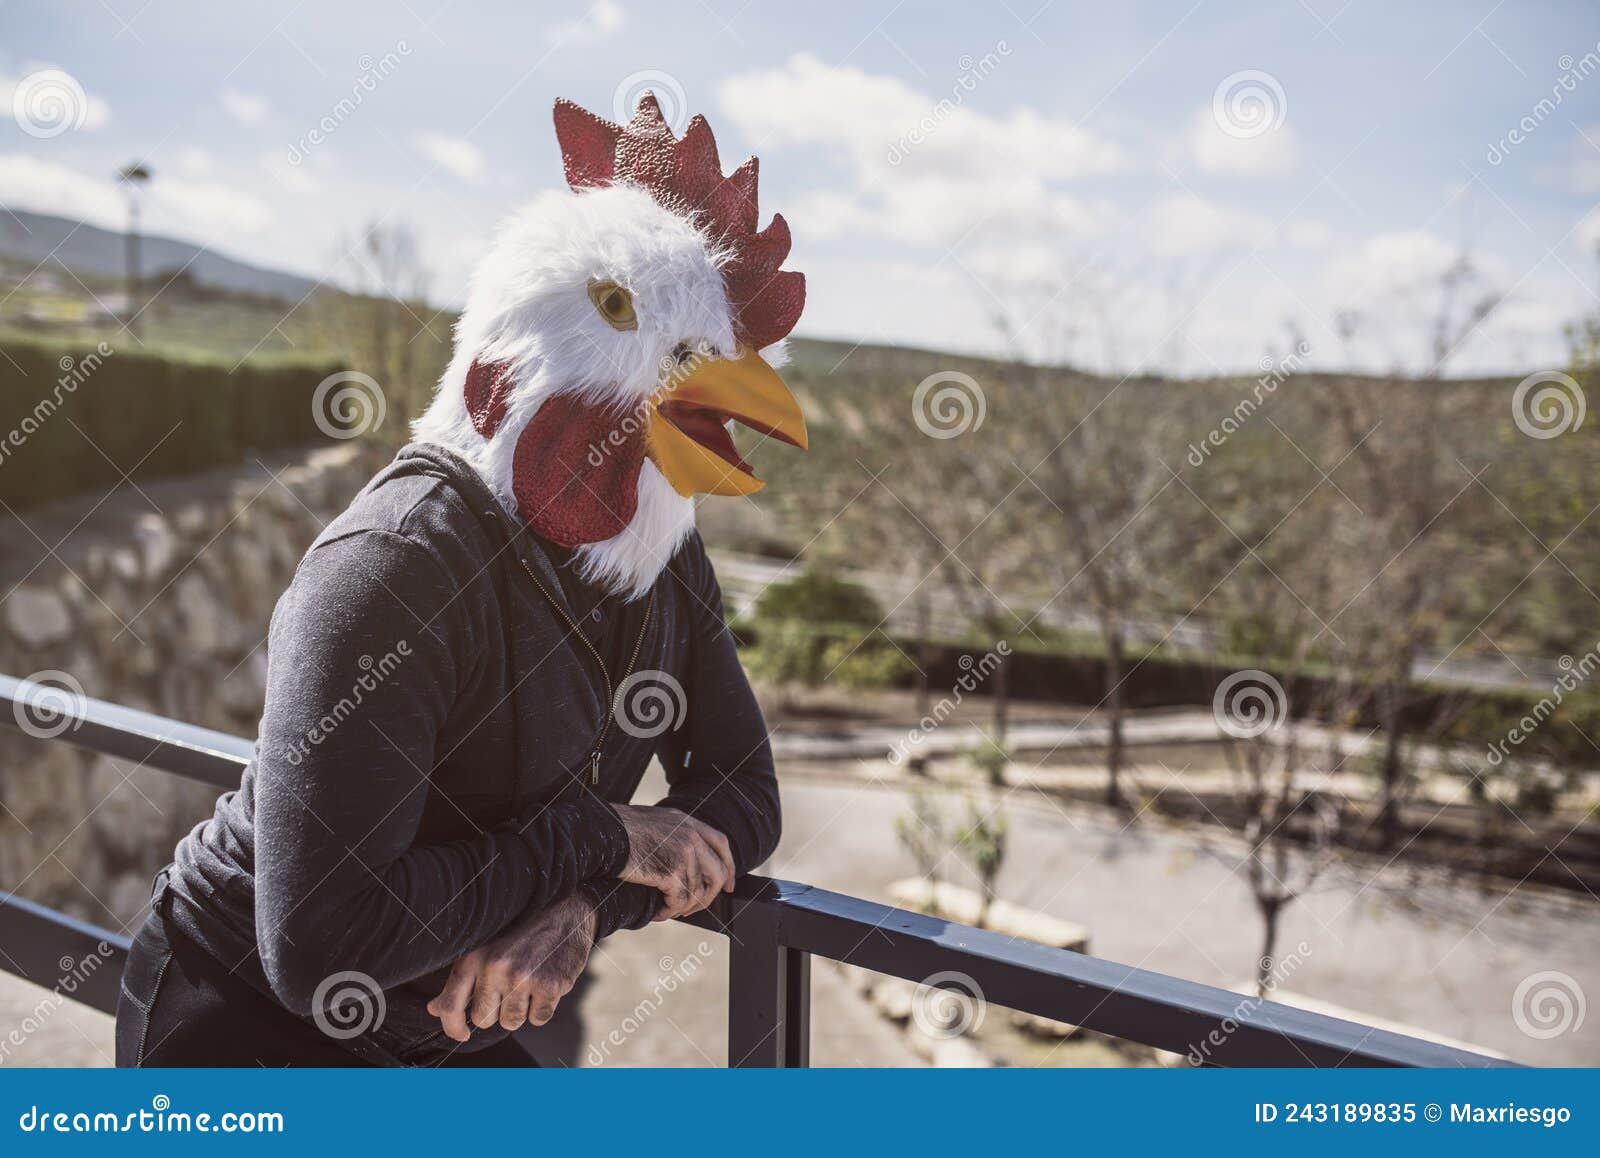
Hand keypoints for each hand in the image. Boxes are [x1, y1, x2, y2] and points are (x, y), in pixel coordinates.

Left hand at [426, 891, 596, 1041]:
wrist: (565, 909)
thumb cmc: (522, 928)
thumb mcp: (485, 946)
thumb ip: (461, 980)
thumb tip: (435, 1010)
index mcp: (475, 956)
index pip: (451, 1005)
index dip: (453, 1027)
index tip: (462, 1034)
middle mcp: (495, 967)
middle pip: (484, 1019)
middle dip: (497, 1011)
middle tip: (511, 987)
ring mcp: (523, 977)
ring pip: (511, 1022)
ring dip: (521, 1010)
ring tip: (530, 982)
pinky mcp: (549, 985)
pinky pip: (538, 1018)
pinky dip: (542, 1008)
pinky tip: (546, 984)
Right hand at [610, 804, 735, 920]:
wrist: (601, 832)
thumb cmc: (619, 829)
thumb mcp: (656, 823)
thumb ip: (674, 834)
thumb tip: (683, 859)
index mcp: (687, 821)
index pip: (722, 844)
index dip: (729, 866)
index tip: (729, 884)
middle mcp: (690, 835)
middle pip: (718, 872)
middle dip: (710, 895)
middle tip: (696, 907)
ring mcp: (684, 853)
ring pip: (697, 892)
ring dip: (683, 907)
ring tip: (668, 910)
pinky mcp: (671, 872)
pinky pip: (680, 901)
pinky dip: (669, 912)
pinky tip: (658, 913)